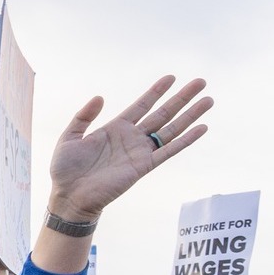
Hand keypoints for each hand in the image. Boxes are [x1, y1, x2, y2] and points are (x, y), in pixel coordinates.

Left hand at [46, 76, 211, 222]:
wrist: (69, 197)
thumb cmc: (65, 170)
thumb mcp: (70, 137)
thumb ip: (84, 116)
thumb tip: (100, 97)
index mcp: (115, 128)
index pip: (141, 105)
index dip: (156, 92)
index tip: (171, 78)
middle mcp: (132, 138)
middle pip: (162, 113)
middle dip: (181, 98)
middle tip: (200, 82)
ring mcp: (139, 152)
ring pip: (171, 129)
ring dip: (190, 115)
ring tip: (208, 100)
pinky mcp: (143, 167)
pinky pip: (169, 151)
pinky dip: (186, 140)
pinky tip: (201, 128)